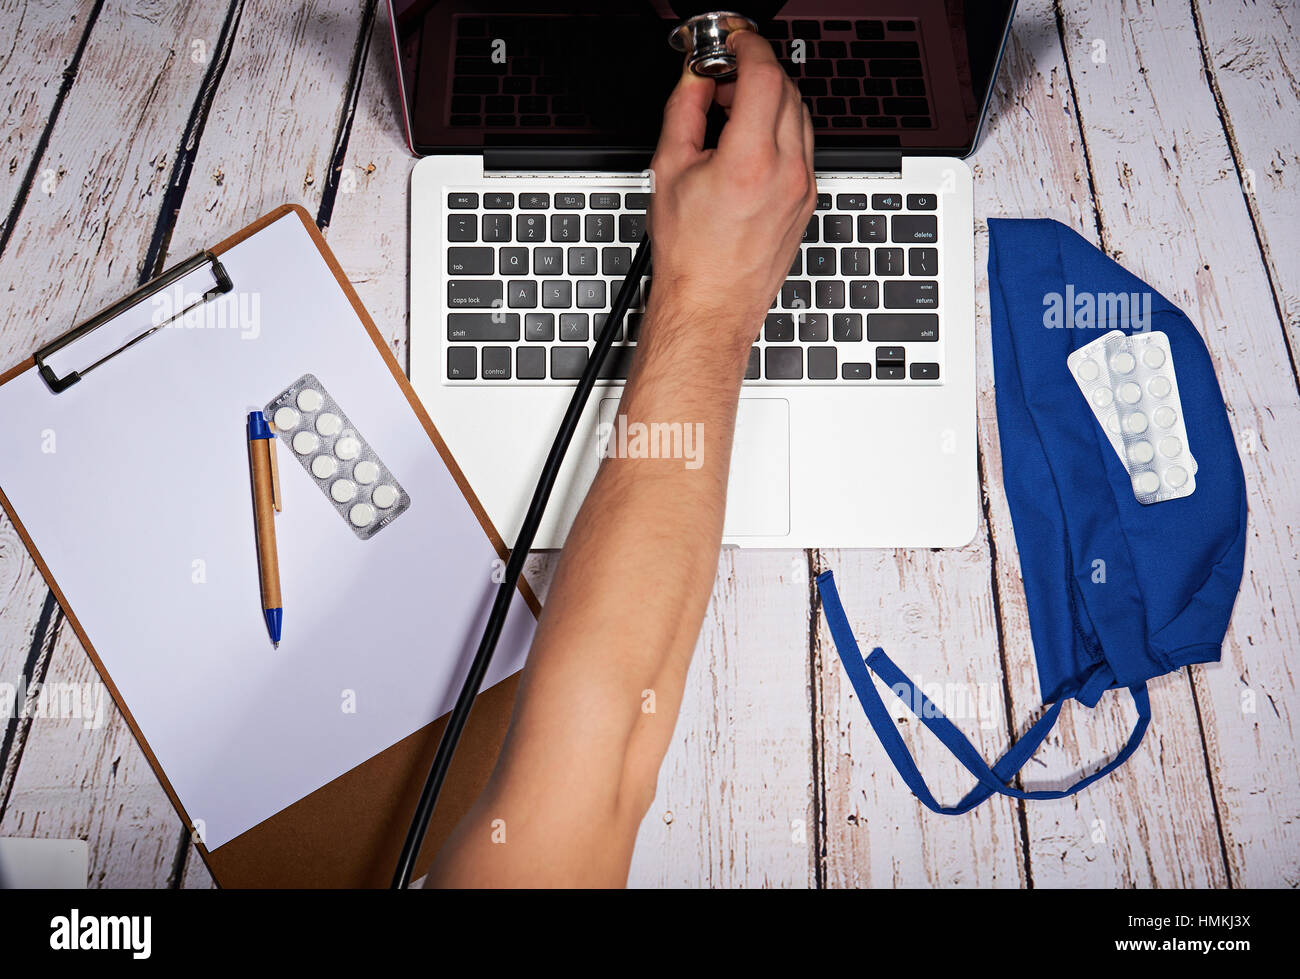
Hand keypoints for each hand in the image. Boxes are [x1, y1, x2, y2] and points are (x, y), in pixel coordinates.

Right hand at [646, 31, 815, 357]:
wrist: (711, 304)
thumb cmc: (690, 255)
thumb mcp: (669, 171)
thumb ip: (685, 111)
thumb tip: (696, 79)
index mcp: (751, 162)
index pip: (765, 76)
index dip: (748, 47)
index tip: (732, 41)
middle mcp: (787, 173)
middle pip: (787, 90)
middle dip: (755, 71)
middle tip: (722, 77)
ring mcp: (803, 188)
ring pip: (799, 116)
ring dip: (770, 99)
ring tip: (732, 112)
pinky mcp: (807, 201)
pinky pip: (802, 147)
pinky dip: (779, 129)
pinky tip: (749, 142)